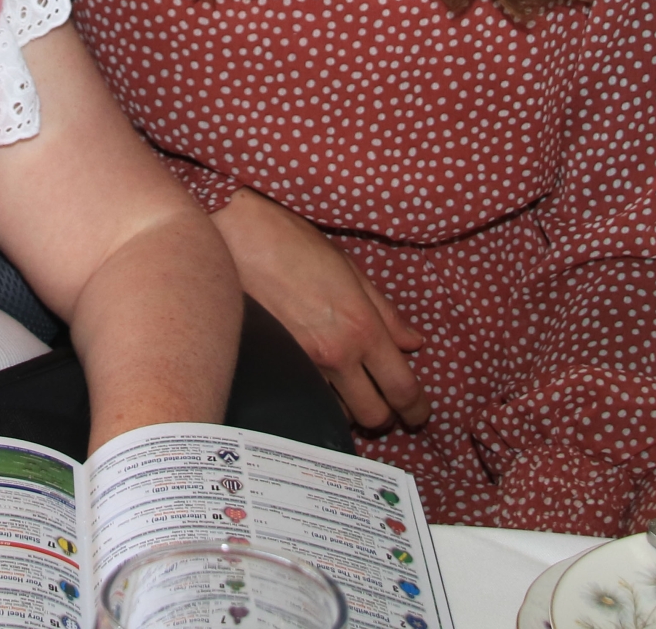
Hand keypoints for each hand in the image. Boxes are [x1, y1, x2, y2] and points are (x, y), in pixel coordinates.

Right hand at [211, 187, 430, 430]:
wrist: (237, 238)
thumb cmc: (294, 243)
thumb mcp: (350, 270)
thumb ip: (385, 312)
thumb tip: (412, 342)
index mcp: (362, 327)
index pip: (402, 388)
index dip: (416, 409)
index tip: (419, 412)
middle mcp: (335, 353)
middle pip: (374, 415)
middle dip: (386, 414)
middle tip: (384, 400)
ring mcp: (302, 364)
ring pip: (339, 414)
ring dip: (349, 406)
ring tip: (348, 388)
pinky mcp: (275, 366)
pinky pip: (306, 399)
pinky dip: (320, 399)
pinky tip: (319, 383)